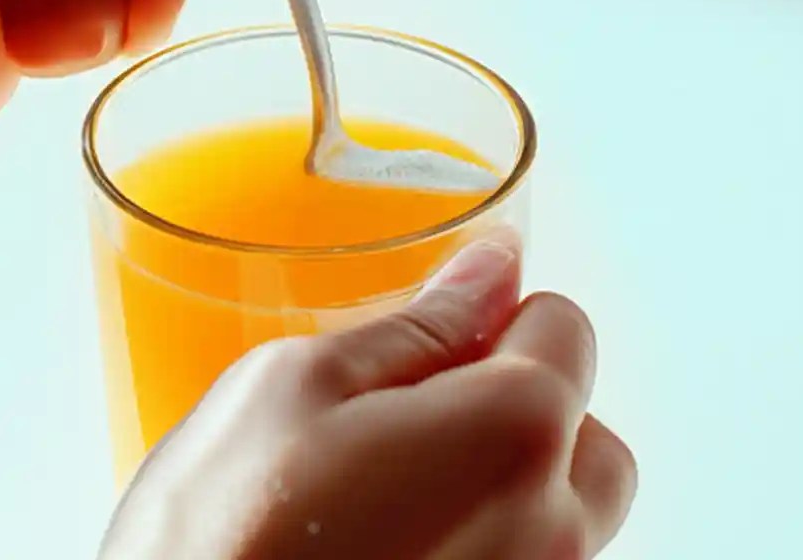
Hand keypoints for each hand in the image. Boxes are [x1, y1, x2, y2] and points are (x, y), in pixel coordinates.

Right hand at [99, 237, 636, 558]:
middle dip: (515, 408)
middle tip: (407, 416)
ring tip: (385, 494)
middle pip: (584, 435)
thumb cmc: (218, 542)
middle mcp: (550, 530)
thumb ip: (414, 324)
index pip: (563, 329)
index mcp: (510, 434)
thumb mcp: (293, 385)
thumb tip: (489, 270)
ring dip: (496, 485)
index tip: (428, 336)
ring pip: (557, 515)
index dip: (490, 316)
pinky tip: (383, 549)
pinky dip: (470, 544)